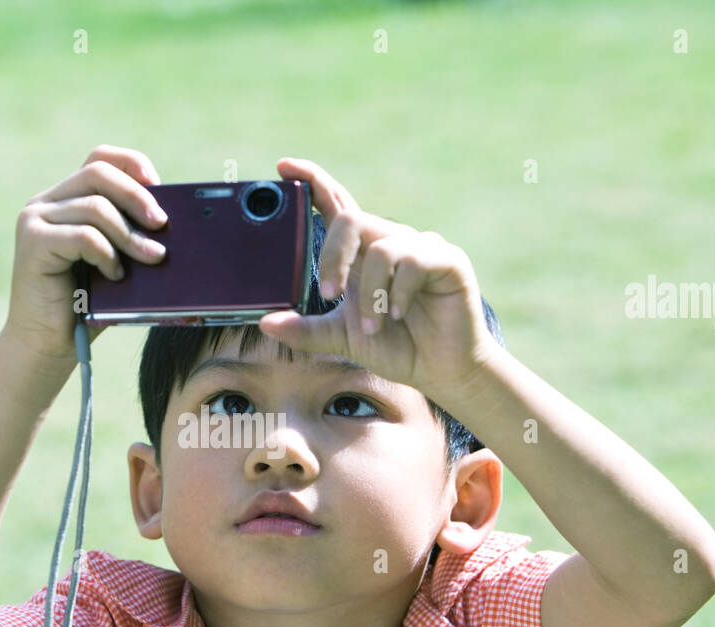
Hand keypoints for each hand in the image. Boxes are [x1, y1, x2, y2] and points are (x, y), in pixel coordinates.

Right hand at [5, 144, 169, 364]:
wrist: (48, 345)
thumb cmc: (86, 306)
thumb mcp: (114, 261)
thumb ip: (128, 234)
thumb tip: (169, 222)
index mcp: (65, 199)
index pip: (99, 159)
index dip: (131, 164)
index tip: (158, 185)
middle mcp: (45, 203)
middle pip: (98, 174)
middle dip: (137, 197)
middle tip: (162, 224)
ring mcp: (35, 220)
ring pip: (95, 207)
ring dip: (130, 235)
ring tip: (150, 259)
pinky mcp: (33, 243)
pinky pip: (84, 236)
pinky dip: (107, 254)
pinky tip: (115, 275)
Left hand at [259, 157, 499, 398]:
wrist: (440, 371)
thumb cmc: (394, 346)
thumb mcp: (340, 338)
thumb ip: (305, 330)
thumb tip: (266, 322)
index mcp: (362, 253)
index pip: (335, 205)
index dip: (312, 181)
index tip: (283, 166)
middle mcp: (389, 242)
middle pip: (351, 219)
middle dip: (333, 256)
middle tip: (330, 294)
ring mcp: (421, 248)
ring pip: (381, 248)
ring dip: (371, 293)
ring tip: (375, 325)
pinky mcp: (448, 260)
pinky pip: (413, 262)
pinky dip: (398, 293)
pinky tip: (399, 315)